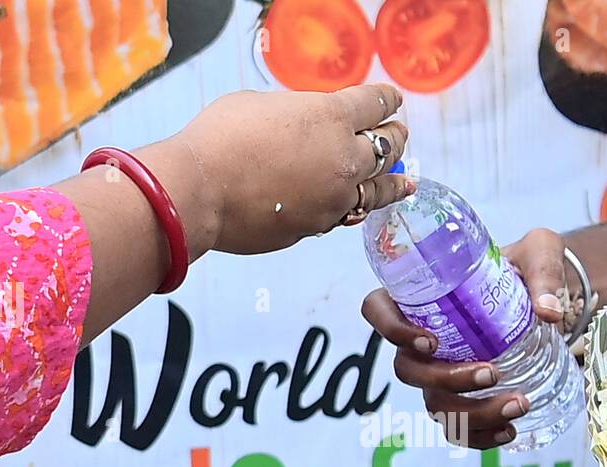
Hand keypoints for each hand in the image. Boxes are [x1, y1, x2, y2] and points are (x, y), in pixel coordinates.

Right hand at [182, 84, 411, 253]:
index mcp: (332, 117)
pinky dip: (357, 207)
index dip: (387, 100)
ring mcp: (335, 198)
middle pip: (386, 147)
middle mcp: (344, 159)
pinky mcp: (318, 226)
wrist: (200, 189)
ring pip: (378, 190)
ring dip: (393, 183)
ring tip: (405, 182)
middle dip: (395, 138)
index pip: (375, 105)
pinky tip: (363, 204)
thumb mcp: (263, 104)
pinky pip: (347, 214)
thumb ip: (297, 113)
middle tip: (399, 135)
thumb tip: (306, 126)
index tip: (393, 100)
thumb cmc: (221, 140)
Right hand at [362, 228, 571, 448]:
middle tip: (493, 373)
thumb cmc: (527, 267)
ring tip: (519, 406)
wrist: (545, 298)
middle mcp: (421, 340)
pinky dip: (481, 437)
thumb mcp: (539, 251)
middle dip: (447, 380)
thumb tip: (548, 312)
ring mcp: (438, 374)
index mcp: (422, 296)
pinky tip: (511, 431)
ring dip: (473, 415)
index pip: (378, 310)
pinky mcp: (462, 399)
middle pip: (408, 370)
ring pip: (436, 406)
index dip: (391, 330)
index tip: (432, 341)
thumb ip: (544, 272)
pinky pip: (457, 429)